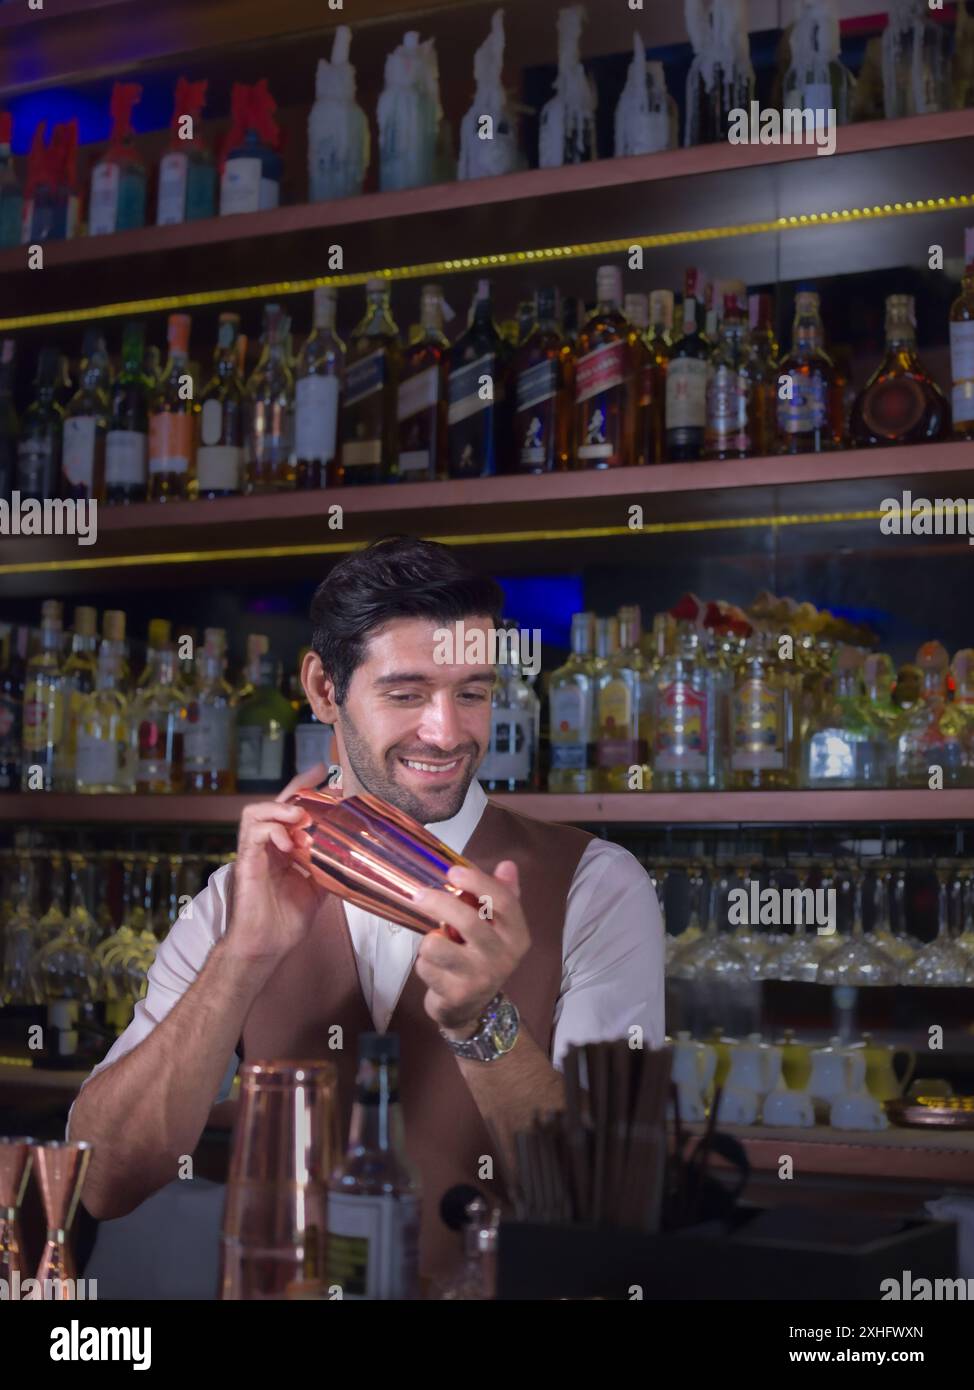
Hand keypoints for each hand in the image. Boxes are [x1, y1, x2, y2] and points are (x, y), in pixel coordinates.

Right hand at [225, 762, 328, 967]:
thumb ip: (328, 868)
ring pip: (256, 811)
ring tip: (301, 817)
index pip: (292, 811)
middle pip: (276, 803)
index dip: (307, 791)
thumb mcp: (317, 889)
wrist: (266, 947)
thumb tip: (354, 855)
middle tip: (319, 776)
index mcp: (283, 849)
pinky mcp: (246, 863)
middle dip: (297, 786)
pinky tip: (289, 844)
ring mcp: (254, 853)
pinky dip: (272, 830)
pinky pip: (253, 832)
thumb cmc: (285, 922)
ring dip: (281, 808)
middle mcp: (267, 846)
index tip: (327, 775)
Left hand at [412, 860, 528, 1035]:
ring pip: (438, 945)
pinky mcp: (457, 994)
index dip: (478, 882)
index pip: (504, 901)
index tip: (452, 872)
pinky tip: (435, 970)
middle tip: (419, 894)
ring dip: (428, 941)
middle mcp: (504, 957)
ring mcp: (480, 978)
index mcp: (517, 935)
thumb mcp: (496, 927)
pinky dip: (423, 964)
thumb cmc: (482, 957)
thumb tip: (507, 864)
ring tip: (435, 945)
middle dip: (439, 903)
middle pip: (468, 921)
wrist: (473, 1009)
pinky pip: (426, 966)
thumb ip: (502, 894)